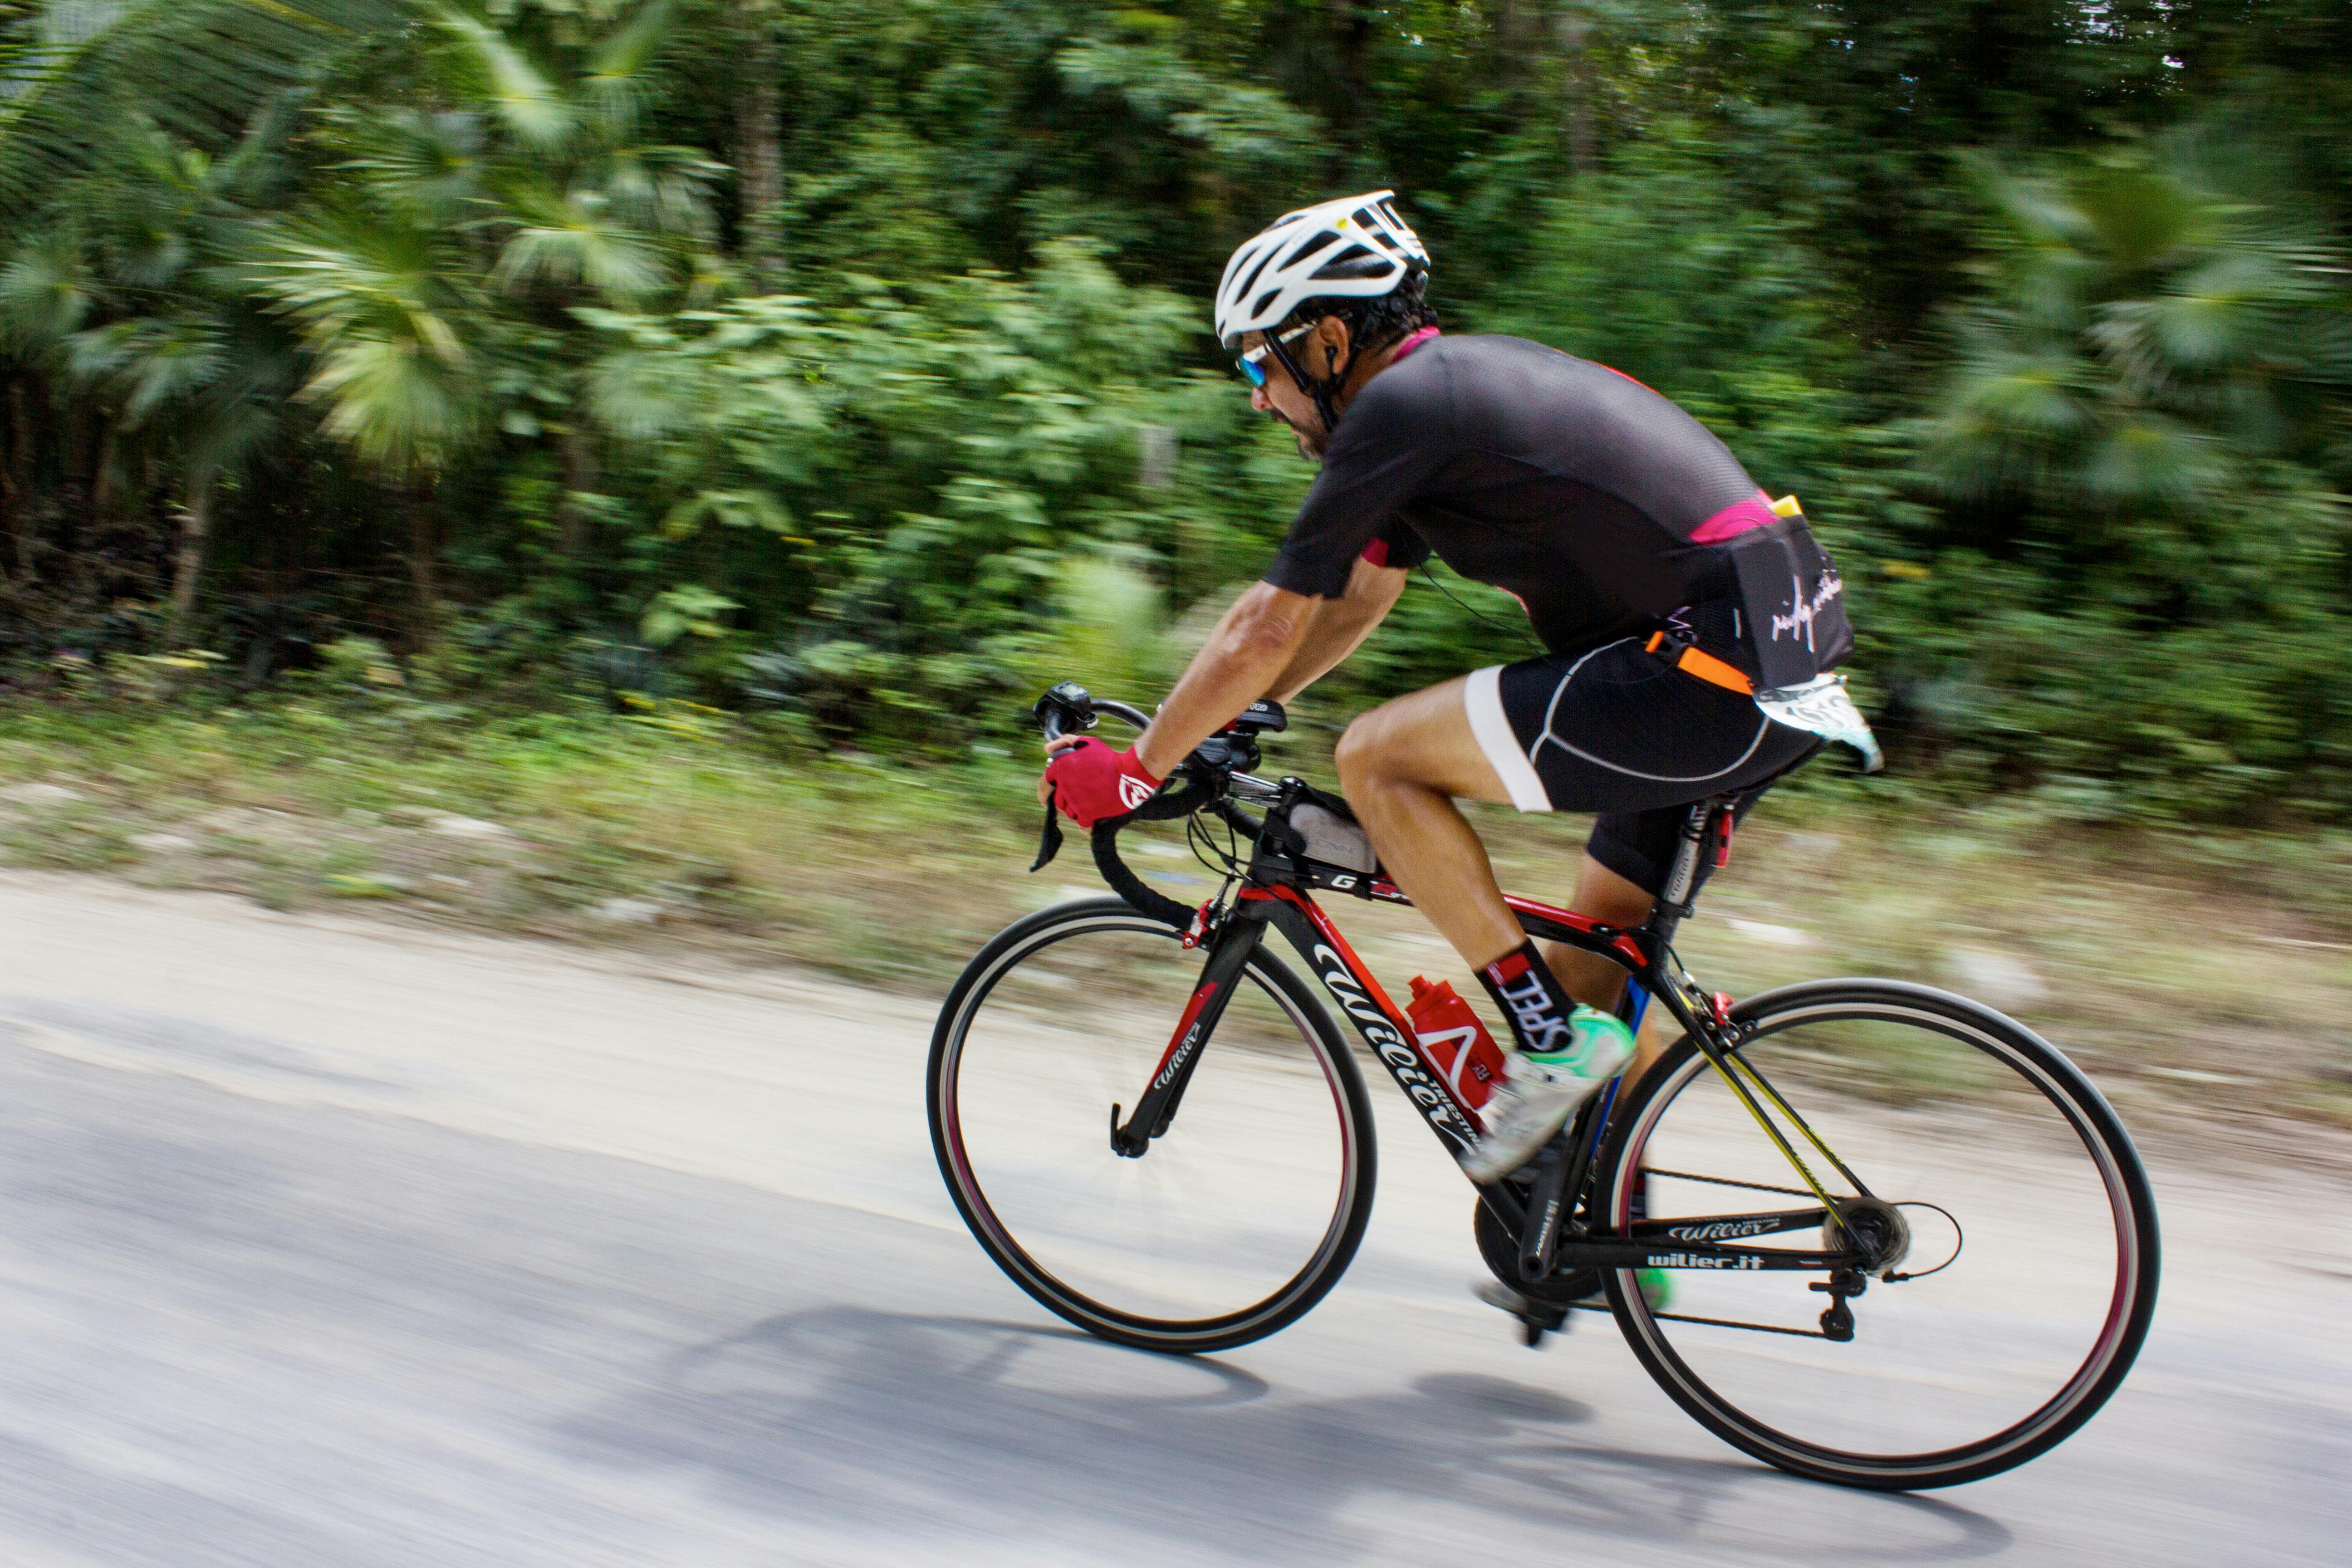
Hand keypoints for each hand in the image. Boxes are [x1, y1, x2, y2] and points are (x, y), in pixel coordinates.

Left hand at [1038, 737, 1162, 827]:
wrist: (1128, 773)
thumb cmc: (1108, 757)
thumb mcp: (1086, 742)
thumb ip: (1064, 742)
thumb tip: (1047, 748)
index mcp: (1059, 768)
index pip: (1044, 783)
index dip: (1048, 789)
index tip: (1051, 794)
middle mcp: (1063, 785)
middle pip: (1057, 800)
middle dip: (1065, 800)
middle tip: (1077, 798)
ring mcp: (1074, 801)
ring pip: (1068, 812)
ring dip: (1076, 810)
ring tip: (1088, 804)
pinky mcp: (1086, 813)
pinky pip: (1081, 824)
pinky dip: (1085, 824)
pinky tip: (1090, 822)